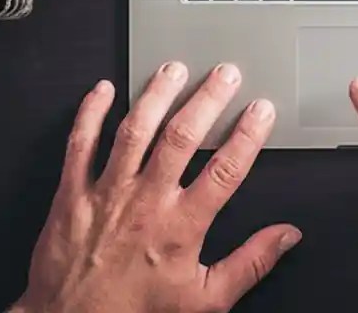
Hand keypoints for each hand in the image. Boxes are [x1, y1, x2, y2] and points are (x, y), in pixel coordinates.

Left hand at [11, 63, 300, 312]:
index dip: (247, 135)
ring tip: (175, 69)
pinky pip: (80, 144)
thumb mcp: (205, 300)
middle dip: (207, 99)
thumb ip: (250, 264)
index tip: (261, 109)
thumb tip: (285, 237)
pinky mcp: (71, 194)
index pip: (224, 171)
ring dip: (157, 95)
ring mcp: (106, 194)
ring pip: (134, 131)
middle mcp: (145, 203)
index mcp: (180, 228)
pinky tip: (103, 90)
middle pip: (182, 138)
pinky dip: (90, 113)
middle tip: (225, 73)